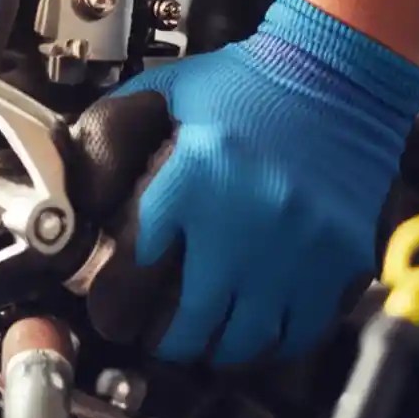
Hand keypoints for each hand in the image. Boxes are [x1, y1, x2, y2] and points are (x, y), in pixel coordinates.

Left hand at [73, 0, 418, 364]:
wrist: (336, 70)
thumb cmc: (247, 83)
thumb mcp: (163, 93)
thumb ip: (112, 138)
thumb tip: (78, 195)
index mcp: (189, 179)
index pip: (133, 275)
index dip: (114, 304)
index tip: (111, 308)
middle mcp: (240, 222)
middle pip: (186, 324)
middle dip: (160, 337)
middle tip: (153, 331)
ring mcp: (296, 247)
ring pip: (243, 341)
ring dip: (214, 347)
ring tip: (202, 334)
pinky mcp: (340, 258)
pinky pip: (299, 331)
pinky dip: (272, 340)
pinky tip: (255, 325)